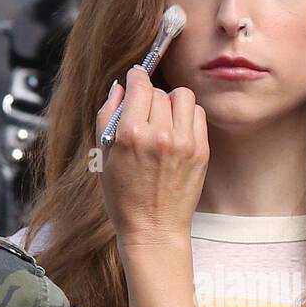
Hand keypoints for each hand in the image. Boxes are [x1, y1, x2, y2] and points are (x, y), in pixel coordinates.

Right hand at [95, 65, 208, 246]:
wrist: (154, 229)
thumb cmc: (124, 198)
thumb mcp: (103, 156)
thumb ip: (107, 115)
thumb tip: (119, 87)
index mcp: (130, 135)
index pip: (139, 85)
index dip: (135, 77)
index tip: (135, 78)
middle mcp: (159, 135)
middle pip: (159, 91)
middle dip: (150, 97)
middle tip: (144, 113)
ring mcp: (184, 143)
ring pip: (182, 96)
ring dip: (172, 102)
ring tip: (163, 119)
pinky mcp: (201, 151)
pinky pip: (197, 114)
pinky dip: (187, 116)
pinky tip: (177, 131)